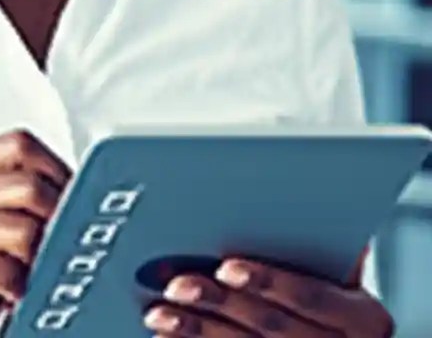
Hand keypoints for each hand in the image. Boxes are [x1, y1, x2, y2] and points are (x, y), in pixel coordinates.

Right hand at [0, 131, 71, 337]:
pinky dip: (18, 289)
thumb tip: (86, 182)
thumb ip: (32, 188)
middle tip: (48, 245)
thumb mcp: (2, 216)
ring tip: (21, 270)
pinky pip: (7, 272)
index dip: (55, 171)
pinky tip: (6, 291)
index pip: (21, 144)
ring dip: (34, 261)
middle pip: (28, 186)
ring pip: (24, 232)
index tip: (64, 199)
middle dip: (53, 221)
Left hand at [146, 258, 393, 337]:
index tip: (227, 266)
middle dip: (221, 303)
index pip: (313, 297)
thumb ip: (319, 245)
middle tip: (178, 285)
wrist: (337, 336)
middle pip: (272, 326)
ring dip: (196, 330)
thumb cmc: (331, 288)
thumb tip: (292, 197)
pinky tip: (165, 335)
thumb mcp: (341, 270)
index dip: (269, 282)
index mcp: (362, 316)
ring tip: (159, 312)